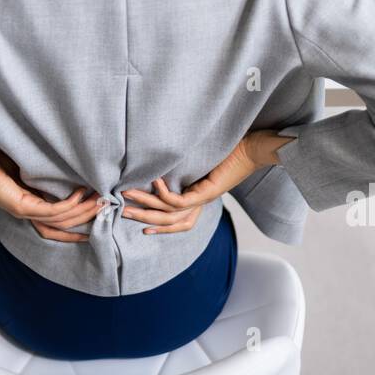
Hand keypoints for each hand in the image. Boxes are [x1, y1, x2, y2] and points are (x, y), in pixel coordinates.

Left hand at [0, 148, 104, 242]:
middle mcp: (29, 214)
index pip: (58, 225)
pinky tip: (79, 192)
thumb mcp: (28, 165)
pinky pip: (52, 210)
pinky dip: (68, 204)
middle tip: (108, 206)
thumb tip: (69, 161)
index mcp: (30, 207)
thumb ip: (46, 169)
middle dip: (88, 217)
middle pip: (64, 225)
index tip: (98, 216)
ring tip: (99, 199)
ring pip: (62, 220)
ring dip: (83, 211)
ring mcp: (26, 212)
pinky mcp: (22, 207)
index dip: (78, 224)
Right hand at [122, 131, 287, 232]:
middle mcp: (200, 203)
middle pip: (167, 220)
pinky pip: (179, 200)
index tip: (140, 226)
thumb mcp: (200, 159)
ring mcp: (203, 199)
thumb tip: (162, 157)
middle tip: (121, 210)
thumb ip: (183, 165)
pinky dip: (164, 193)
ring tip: (128, 195)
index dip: (157, 225)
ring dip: (147, 205)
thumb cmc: (230, 150)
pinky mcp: (206, 192)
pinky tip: (153, 182)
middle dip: (142, 216)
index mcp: (199, 199)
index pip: (175, 221)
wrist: (253, 149)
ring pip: (169, 212)